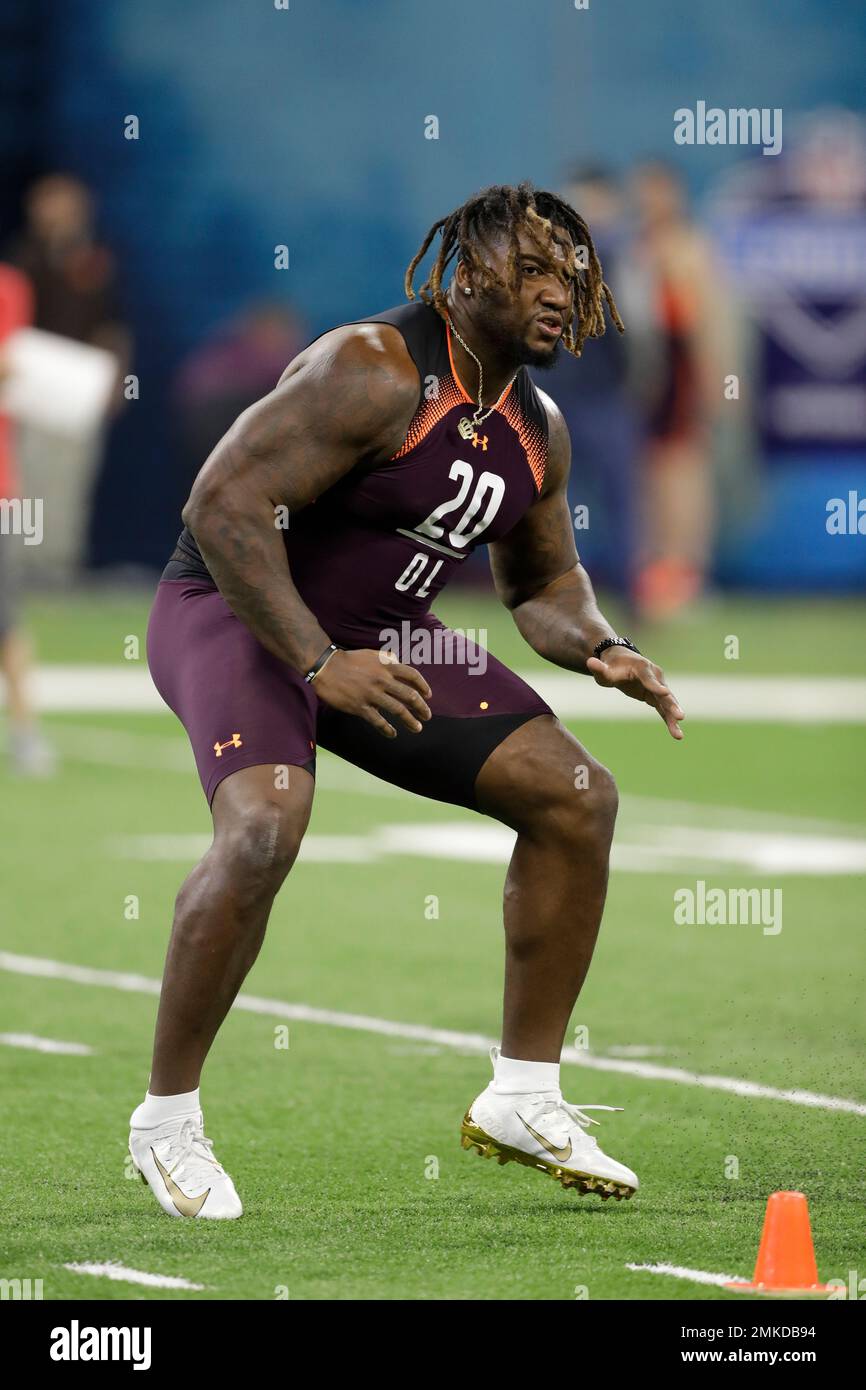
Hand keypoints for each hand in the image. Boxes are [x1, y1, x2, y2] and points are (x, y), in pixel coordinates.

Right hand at [312, 648, 431, 737]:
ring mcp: (372, 695)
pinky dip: (388, 729)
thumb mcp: (371, 654)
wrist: (326, 667)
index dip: (423, 687)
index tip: (428, 696)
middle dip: (421, 708)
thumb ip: (387, 658)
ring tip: (417, 728)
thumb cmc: (349, 660)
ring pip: (398, 710)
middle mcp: (383, 680)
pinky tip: (393, 734)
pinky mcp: (360, 707)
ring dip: (410, 721)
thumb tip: (398, 661)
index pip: (412, 676)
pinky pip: (378, 721)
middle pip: (409, 696)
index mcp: (386, 666)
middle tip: (427, 716)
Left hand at [586, 648, 684, 739]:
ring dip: (674, 718)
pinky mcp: (657, 697)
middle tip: (680, 716)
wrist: (621, 663)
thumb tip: (589, 661)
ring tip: (679, 735)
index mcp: (642, 668)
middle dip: (672, 705)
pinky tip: (677, 734)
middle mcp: (655, 676)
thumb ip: (598, 668)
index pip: (649, 678)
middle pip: (664, 693)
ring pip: (667, 704)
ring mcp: (658, 686)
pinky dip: (670, 721)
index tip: (665, 692)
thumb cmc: (612, 667)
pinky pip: (665, 710)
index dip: (656, 685)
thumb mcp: (604, 669)